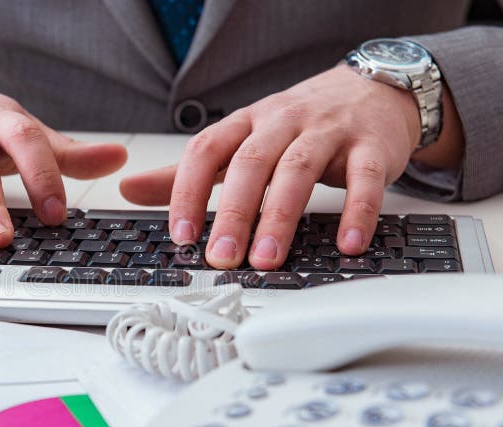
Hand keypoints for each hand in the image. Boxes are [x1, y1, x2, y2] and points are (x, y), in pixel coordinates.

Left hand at [120, 63, 462, 269]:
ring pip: (299, 170)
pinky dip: (356, 212)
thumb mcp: (239, 140)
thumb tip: (130, 189)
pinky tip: (346, 244)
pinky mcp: (371, 147)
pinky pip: (364, 179)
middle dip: (233, 213)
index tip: (180, 235)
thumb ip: (188, 171)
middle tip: (221, 257)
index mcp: (245, 123)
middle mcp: (282, 122)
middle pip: (251, 164)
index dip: (188, 192)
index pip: (206, 151)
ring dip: (281, 218)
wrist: (371, 90)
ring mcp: (328, 132)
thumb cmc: (298, 124)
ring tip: (266, 259)